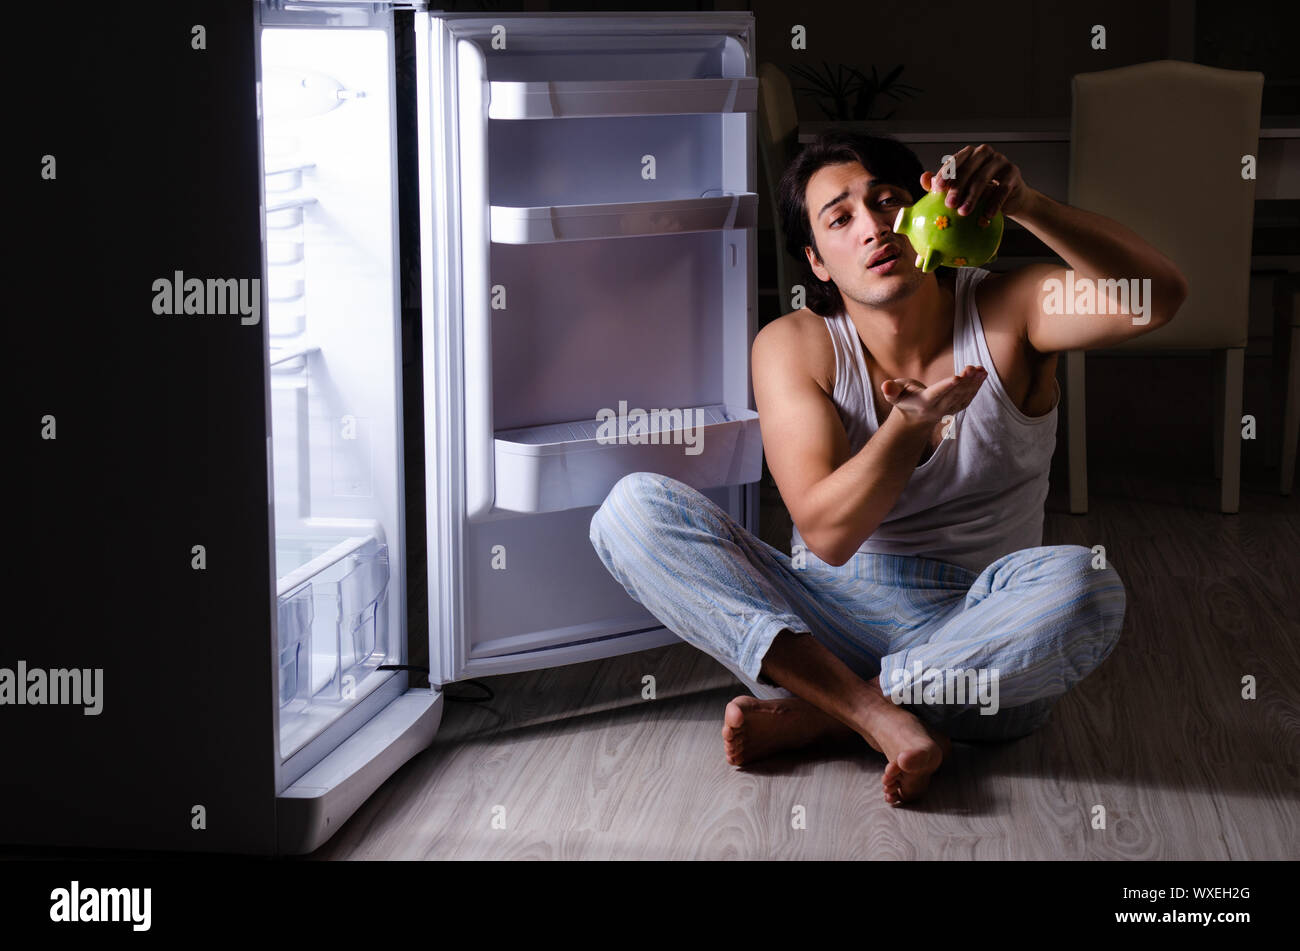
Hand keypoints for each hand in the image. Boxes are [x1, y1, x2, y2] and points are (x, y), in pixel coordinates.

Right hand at [881, 365, 987, 426]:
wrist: (914, 418)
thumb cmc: (904, 400)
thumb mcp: (894, 394)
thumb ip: (891, 390)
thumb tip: (885, 386)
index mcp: (924, 403)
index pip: (937, 394)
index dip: (947, 386)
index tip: (957, 378)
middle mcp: (938, 408)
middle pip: (953, 394)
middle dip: (964, 381)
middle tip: (973, 368)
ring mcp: (949, 410)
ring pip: (963, 396)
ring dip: (974, 383)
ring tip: (981, 370)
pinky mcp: (957, 408)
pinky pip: (968, 398)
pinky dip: (977, 387)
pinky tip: (983, 374)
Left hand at [919, 144, 1033, 219]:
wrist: (1009, 198)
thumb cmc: (981, 191)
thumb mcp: (960, 188)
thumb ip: (941, 183)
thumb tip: (924, 178)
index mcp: (969, 154)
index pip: (955, 160)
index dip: (945, 174)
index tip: (936, 189)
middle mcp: (985, 153)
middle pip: (968, 169)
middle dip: (957, 188)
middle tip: (949, 205)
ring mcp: (1001, 161)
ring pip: (984, 178)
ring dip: (972, 197)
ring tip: (964, 213)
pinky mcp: (1013, 173)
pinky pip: (1002, 189)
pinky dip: (994, 203)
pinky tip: (986, 215)